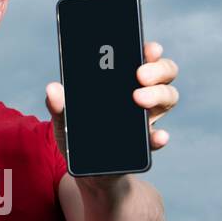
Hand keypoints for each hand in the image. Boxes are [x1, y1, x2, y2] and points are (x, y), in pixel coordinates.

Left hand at [44, 39, 179, 160]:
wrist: (89, 172)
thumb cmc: (79, 136)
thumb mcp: (65, 120)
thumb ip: (59, 106)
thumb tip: (53, 89)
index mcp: (124, 81)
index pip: (145, 57)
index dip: (150, 50)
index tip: (147, 48)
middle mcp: (143, 95)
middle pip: (164, 73)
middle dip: (157, 69)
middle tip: (139, 75)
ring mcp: (148, 119)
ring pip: (168, 97)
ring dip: (158, 94)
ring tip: (140, 99)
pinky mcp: (147, 145)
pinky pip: (158, 138)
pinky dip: (159, 137)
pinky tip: (155, 136)